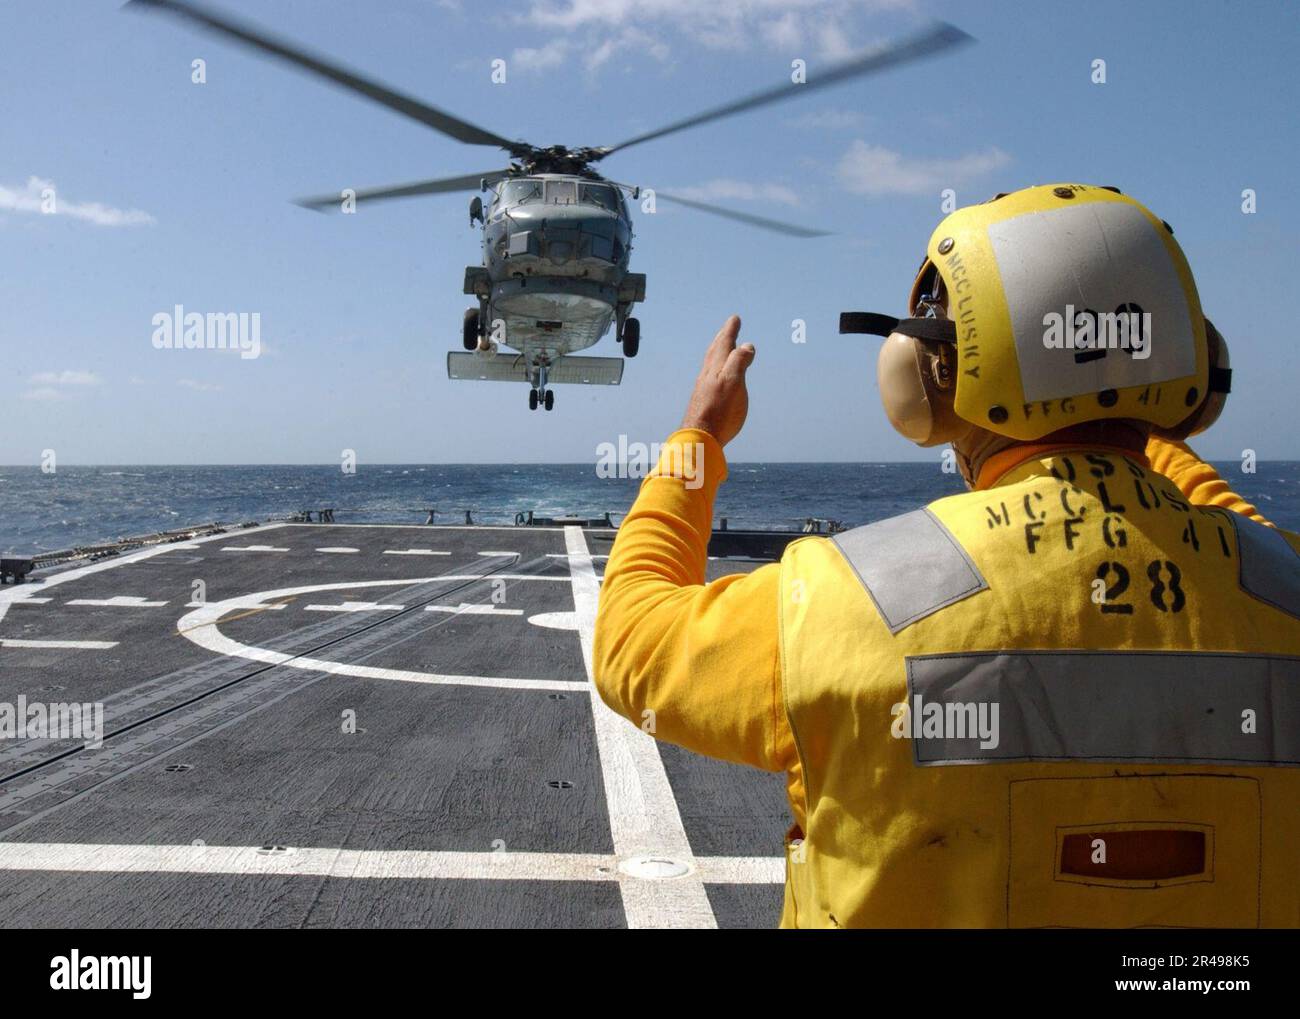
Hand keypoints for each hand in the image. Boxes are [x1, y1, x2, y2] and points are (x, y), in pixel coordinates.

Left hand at [680, 315, 754, 446]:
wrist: (700, 437)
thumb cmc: (719, 411)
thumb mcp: (733, 382)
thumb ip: (739, 362)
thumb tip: (747, 345)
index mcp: (716, 368)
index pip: (725, 344)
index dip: (730, 331)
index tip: (735, 319)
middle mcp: (707, 375)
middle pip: (715, 351)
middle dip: (723, 338)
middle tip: (728, 328)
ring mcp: (704, 388)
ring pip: (711, 364)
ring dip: (717, 353)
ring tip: (721, 348)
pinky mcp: (703, 401)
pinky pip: (710, 376)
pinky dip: (715, 369)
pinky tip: (715, 378)